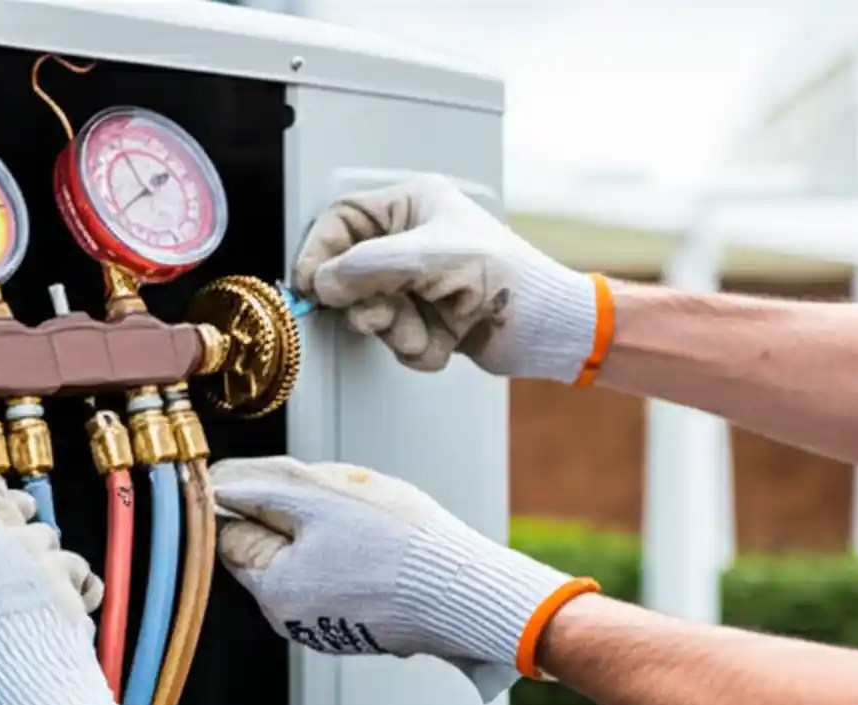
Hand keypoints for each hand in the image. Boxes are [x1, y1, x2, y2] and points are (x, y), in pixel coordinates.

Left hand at [0, 456, 130, 704]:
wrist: (51, 686)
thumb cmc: (11, 625)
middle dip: (22, 534)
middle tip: (29, 536)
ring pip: (28, 565)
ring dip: (53, 563)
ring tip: (54, 580)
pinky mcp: (31, 633)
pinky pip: (52, 595)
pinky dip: (69, 591)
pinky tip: (75, 598)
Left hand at [211, 456, 597, 701]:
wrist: (465, 588)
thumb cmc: (398, 543)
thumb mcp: (320, 495)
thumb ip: (261, 486)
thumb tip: (218, 484)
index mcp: (273, 589)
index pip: (233, 532)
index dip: (256, 496)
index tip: (288, 482)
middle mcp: (291, 617)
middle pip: (272, 544)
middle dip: (297, 512)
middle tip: (339, 498)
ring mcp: (326, 623)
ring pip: (309, 555)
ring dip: (328, 529)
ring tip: (368, 521)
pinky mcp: (359, 623)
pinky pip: (340, 574)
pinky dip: (354, 552)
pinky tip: (384, 543)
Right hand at [294, 174, 605, 382]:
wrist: (548, 325)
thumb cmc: (507, 275)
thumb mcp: (424, 259)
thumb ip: (363, 267)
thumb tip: (322, 281)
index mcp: (412, 205)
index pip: (344, 220)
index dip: (320, 251)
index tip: (309, 283)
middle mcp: (411, 241)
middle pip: (351, 273)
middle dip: (368, 304)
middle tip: (379, 314)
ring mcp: (419, 281)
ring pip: (372, 312)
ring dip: (396, 330)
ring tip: (424, 328)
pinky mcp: (428, 317)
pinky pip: (396, 337)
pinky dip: (418, 346)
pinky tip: (445, 339)